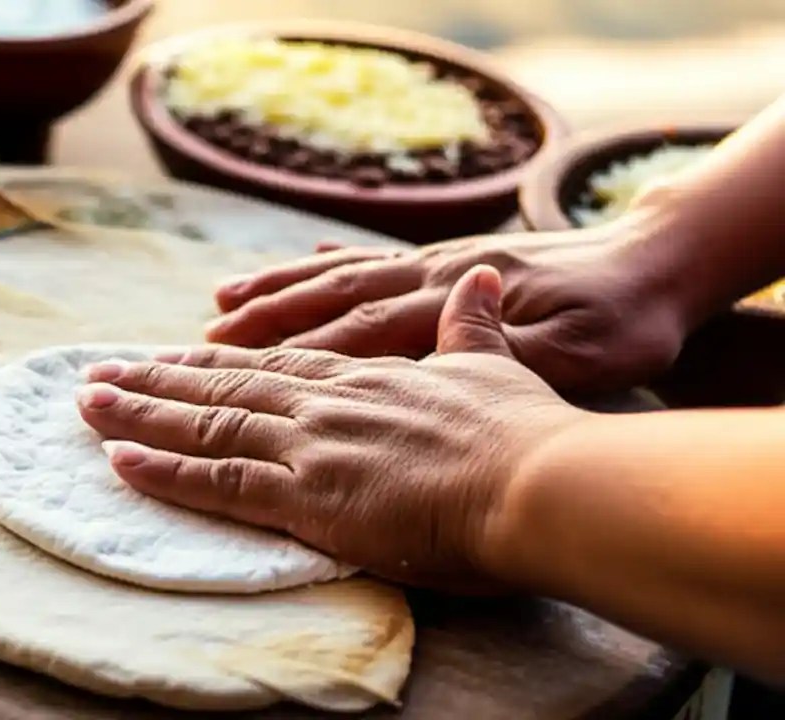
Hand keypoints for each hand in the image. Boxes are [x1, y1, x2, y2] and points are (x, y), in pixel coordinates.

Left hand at [76, 266, 588, 590]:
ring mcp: (312, 444)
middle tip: (103, 372)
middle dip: (160, 378)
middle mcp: (327, 400)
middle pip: (227, 384)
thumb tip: (479, 283)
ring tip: (89, 403)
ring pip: (208, 423)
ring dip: (143, 414)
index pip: (279, 361)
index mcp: (367, 375)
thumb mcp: (495, 366)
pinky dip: (167, 470)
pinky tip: (121, 460)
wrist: (540, 482)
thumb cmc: (525, 435)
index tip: (178, 352)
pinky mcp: (309, 495)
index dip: (223, 357)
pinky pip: (220, 482)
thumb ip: (471, 326)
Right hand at [206, 225, 687, 392]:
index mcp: (448, 310)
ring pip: (333, 282)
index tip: (224, 382)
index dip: (285, 362)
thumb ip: (501, 356)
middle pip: (322, 308)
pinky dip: (322, 267)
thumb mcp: (575, 357)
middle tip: (192, 348)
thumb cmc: (618, 325)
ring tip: (217, 309)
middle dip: (252, 332)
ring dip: (272, 297)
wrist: (653, 268)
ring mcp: (428, 268)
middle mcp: (425, 282)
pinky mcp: (441, 263)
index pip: (349, 340)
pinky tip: (295, 268)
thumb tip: (436, 361)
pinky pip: (366, 262)